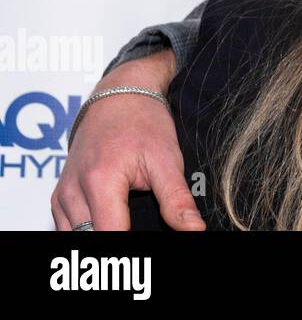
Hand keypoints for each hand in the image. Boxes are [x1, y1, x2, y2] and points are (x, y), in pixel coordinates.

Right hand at [51, 49, 205, 230]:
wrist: (119, 96)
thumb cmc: (143, 122)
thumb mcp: (167, 159)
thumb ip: (177, 199)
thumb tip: (194, 230)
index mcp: (100, 181)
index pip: (109, 236)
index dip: (129, 252)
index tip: (152, 240)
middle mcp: (73, 191)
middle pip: (90, 241)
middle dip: (117, 245)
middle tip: (144, 228)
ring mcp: (62, 196)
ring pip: (75, 238)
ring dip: (100, 239)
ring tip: (131, 225)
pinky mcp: (60, 197)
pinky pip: (69, 229)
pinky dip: (88, 231)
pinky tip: (113, 223)